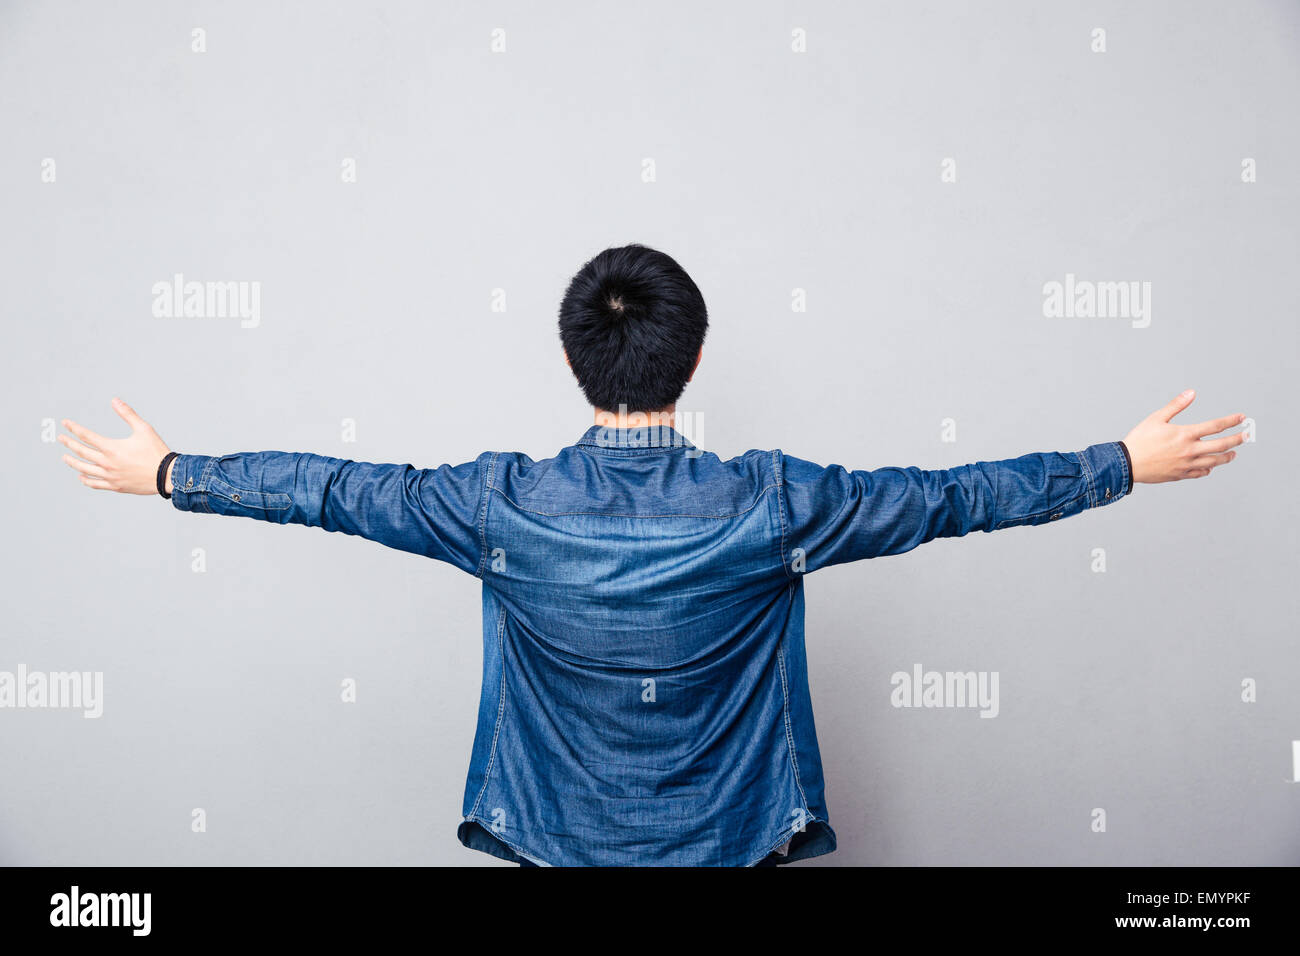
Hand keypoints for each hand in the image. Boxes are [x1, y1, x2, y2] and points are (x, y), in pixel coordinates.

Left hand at [60, 398, 172, 494]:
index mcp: (112, 448)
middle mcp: (107, 463)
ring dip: (73, 462)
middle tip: (61, 439)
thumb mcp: (144, 429)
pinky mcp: (115, 486)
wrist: (167, 475)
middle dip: (69, 444)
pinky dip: (86, 480)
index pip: (86, 436)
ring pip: (84, 469)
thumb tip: (115, 400)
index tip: (66, 423)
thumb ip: (128, 414)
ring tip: (65, 458)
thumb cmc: (156, 452)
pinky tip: (81, 476)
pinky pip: (95, 484)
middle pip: (81, 452)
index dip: (74, 428)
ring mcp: (110, 476)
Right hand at [1122, 390, 1245, 483]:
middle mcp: (1190, 450)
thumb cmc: (1139, 440)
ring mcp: (1187, 464)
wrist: (1127, 464)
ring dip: (1227, 457)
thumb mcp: (1156, 418)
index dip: (1231, 421)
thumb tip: (1191, 393)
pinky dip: (1209, 469)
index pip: (1215, 426)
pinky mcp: (1181, 474)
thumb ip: (1176, 405)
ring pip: (1215, 461)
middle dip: (1237, 439)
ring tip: (1233, 454)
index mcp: (1185, 434)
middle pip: (1221, 445)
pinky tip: (1210, 466)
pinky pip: (1201, 473)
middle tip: (1246, 435)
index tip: (1241, 418)